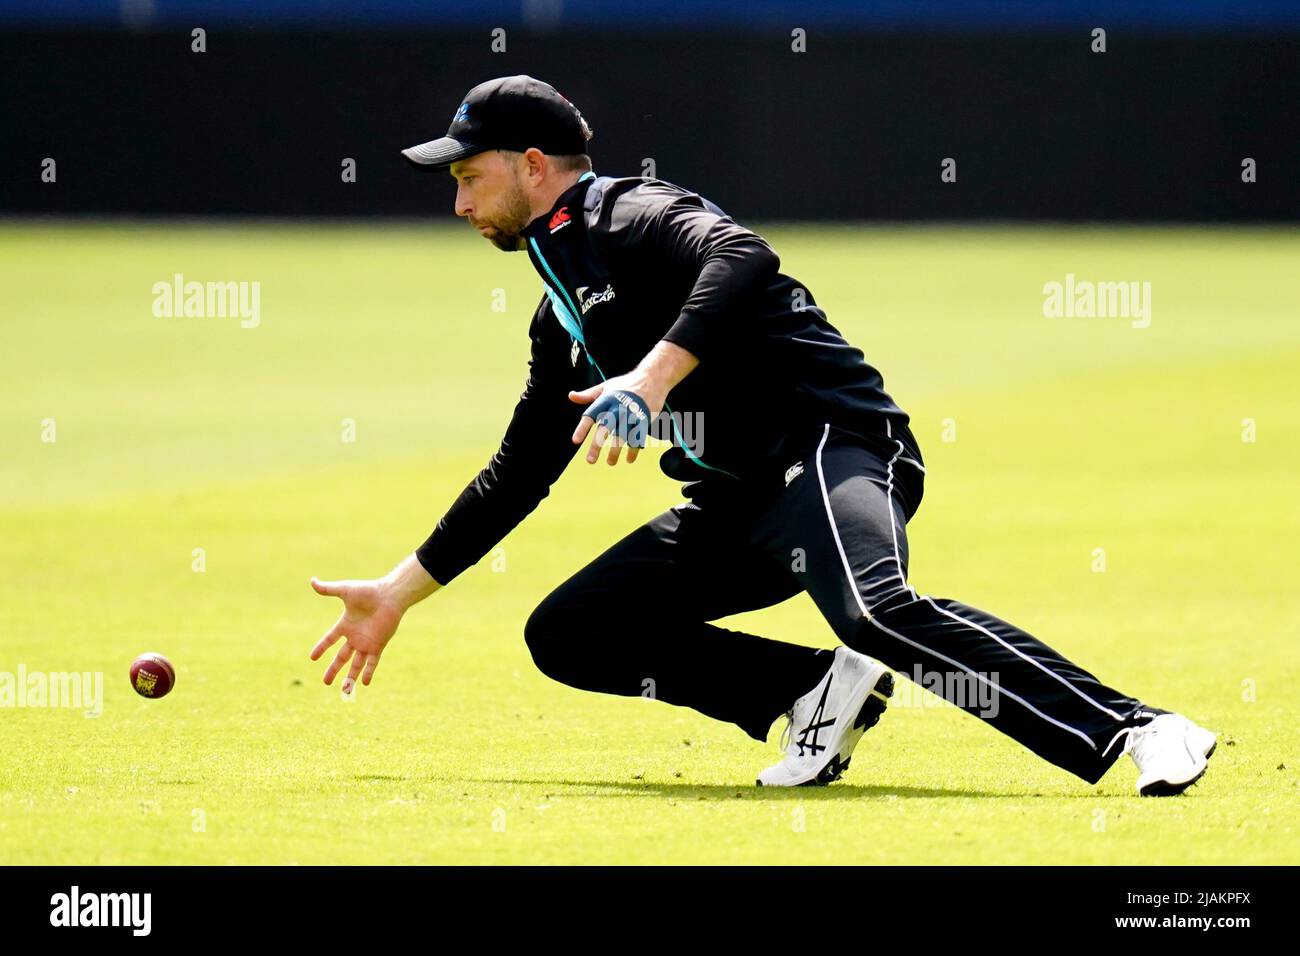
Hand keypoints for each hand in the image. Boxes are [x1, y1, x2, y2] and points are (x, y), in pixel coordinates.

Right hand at [309, 576, 405, 692]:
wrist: (390, 595)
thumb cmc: (368, 591)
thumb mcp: (345, 590)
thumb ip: (328, 589)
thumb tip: (312, 581)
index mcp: (346, 624)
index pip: (330, 640)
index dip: (321, 648)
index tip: (312, 657)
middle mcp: (355, 636)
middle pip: (342, 657)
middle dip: (333, 669)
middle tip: (325, 682)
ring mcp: (367, 642)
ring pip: (356, 664)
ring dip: (350, 677)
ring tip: (344, 691)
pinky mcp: (378, 645)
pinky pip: (372, 662)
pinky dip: (368, 672)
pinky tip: (365, 683)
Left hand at [569, 370, 665, 465]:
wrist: (652, 378)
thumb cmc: (626, 384)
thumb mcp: (606, 386)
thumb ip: (588, 394)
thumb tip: (571, 396)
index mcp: (606, 400)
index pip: (591, 415)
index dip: (582, 428)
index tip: (575, 441)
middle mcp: (618, 408)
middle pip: (605, 429)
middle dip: (597, 445)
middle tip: (590, 460)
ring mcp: (632, 415)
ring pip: (622, 437)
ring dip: (615, 452)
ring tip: (610, 462)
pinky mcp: (644, 420)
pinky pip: (638, 438)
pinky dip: (634, 450)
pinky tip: (629, 459)